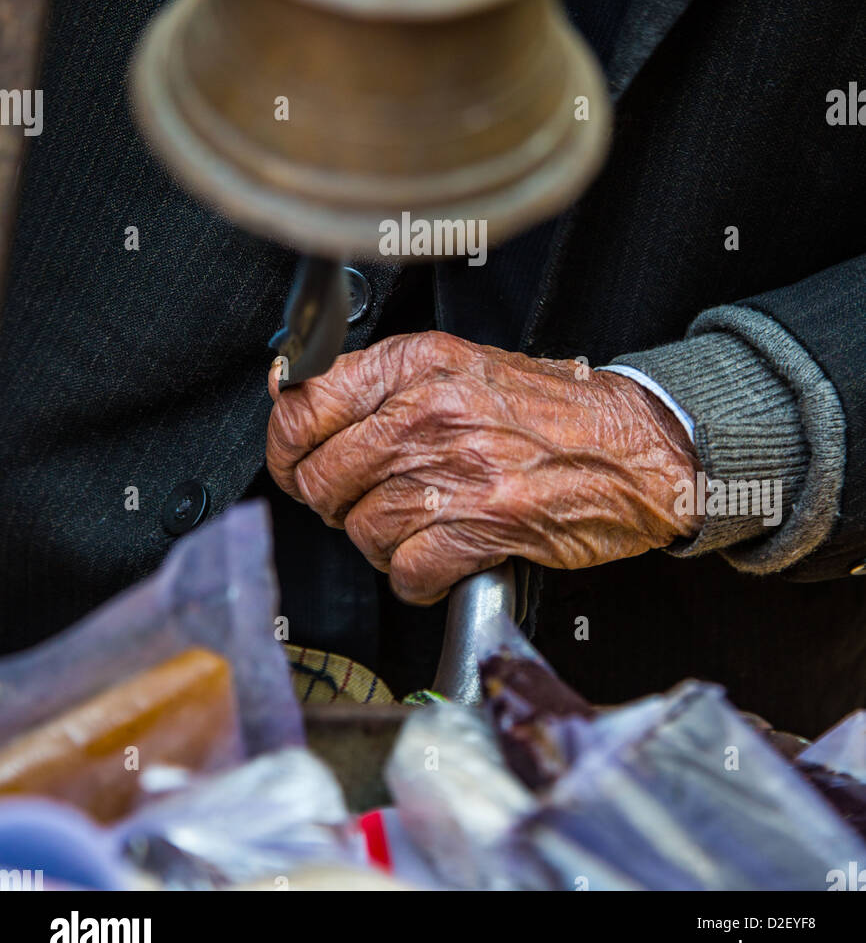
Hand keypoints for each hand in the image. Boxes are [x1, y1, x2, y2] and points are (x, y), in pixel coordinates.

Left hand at [266, 332, 700, 603]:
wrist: (637, 446)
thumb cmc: (549, 412)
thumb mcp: (458, 367)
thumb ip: (378, 382)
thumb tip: (288, 392)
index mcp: (418, 363)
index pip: (303, 406)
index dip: (287, 449)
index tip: (297, 465)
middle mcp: (429, 409)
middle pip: (322, 480)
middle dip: (339, 506)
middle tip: (374, 503)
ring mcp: (457, 467)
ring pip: (362, 531)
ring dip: (384, 544)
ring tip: (421, 530)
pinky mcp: (485, 523)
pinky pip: (407, 571)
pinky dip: (418, 579)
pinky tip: (442, 562)